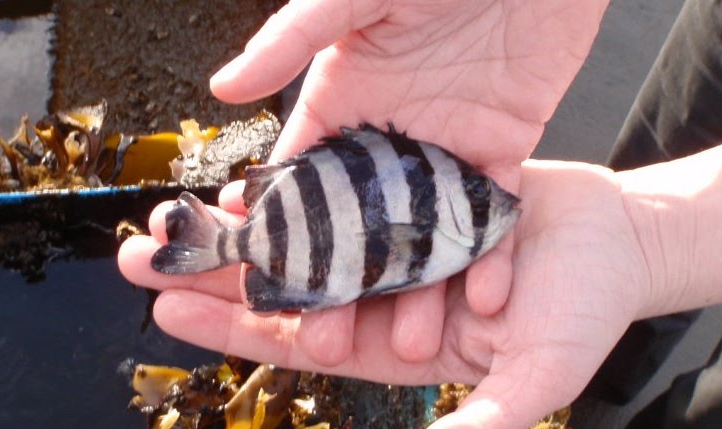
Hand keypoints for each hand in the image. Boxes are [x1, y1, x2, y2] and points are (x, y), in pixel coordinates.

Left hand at [119, 159, 650, 427]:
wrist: (620, 243)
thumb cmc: (582, 315)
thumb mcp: (536, 377)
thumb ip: (485, 418)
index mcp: (399, 342)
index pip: (301, 338)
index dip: (236, 329)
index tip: (171, 310)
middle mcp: (388, 291)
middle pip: (288, 284)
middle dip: (218, 274)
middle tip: (145, 258)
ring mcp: (400, 238)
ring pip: (310, 232)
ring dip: (253, 223)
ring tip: (191, 211)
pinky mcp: (418, 193)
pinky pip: (353, 186)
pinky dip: (310, 179)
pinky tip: (270, 168)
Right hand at [206, 0, 610, 365]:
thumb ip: (293, 37)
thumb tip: (222, 88)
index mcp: (340, 102)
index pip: (300, 180)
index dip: (282, 235)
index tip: (266, 288)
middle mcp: (386, 136)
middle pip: (359, 225)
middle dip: (346, 284)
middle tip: (330, 343)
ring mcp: (443, 149)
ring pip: (424, 232)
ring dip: (419, 287)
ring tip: (414, 344)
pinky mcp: (499, 150)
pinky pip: (491, 215)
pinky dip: (490, 256)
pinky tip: (486, 301)